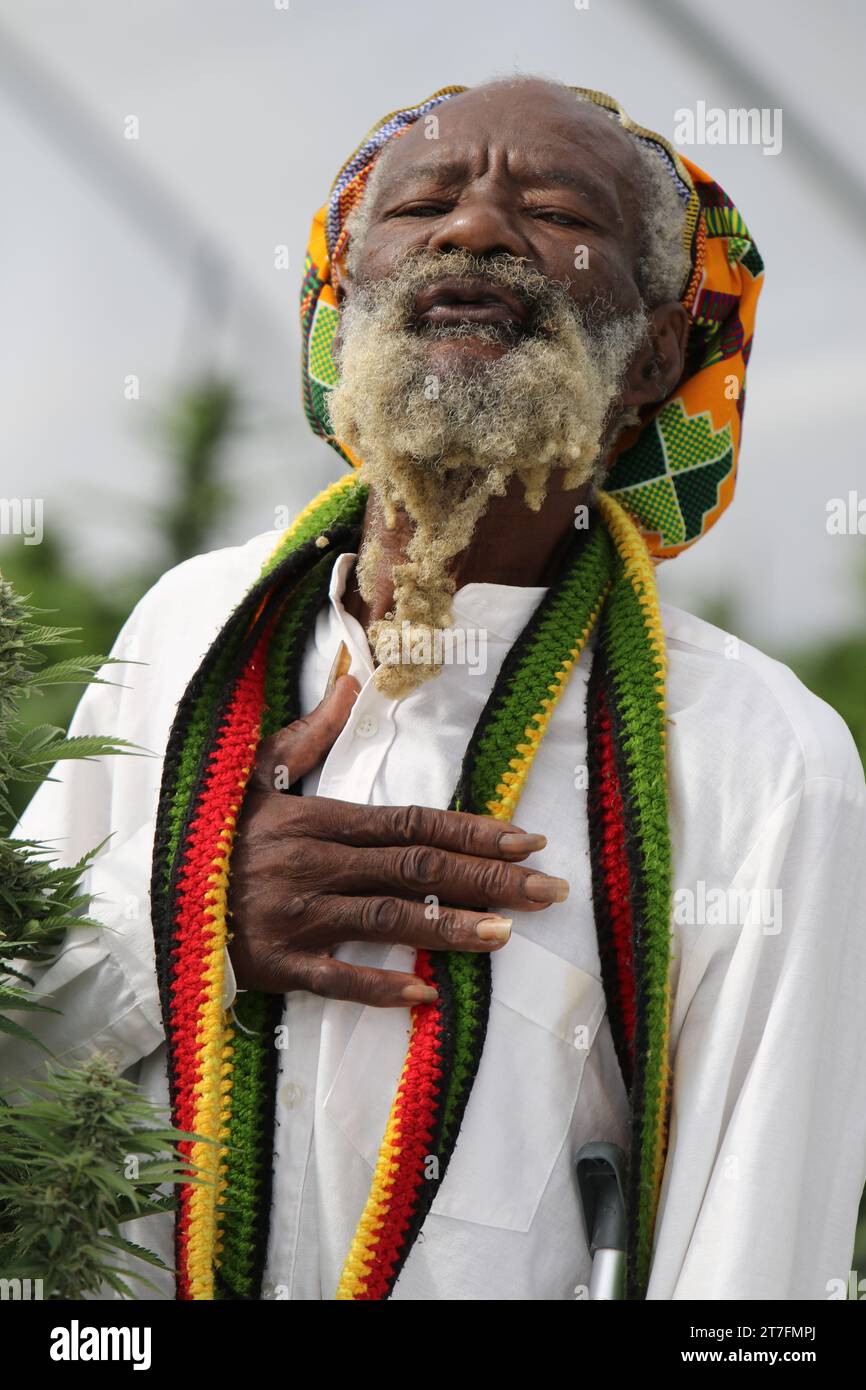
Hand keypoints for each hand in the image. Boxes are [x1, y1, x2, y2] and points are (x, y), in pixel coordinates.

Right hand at [228, 675, 568, 1006]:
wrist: (153, 898)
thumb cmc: (214, 834)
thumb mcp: (255, 775)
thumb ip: (309, 734)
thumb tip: (353, 678)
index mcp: (318, 820)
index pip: (411, 822)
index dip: (472, 830)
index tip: (528, 839)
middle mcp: (317, 866)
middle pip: (418, 869)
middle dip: (490, 878)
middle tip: (550, 889)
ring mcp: (299, 918)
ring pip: (390, 921)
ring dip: (452, 928)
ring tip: (508, 934)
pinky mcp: (279, 965)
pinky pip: (338, 979)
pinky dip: (381, 988)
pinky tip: (427, 994)